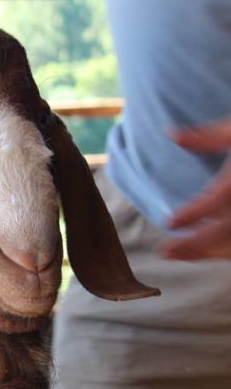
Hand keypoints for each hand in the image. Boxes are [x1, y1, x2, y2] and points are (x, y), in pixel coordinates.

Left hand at [161, 116, 230, 260]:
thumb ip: (209, 137)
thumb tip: (171, 134)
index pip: (221, 195)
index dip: (195, 212)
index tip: (169, 223)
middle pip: (229, 228)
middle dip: (197, 244)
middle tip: (164, 251)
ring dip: (207, 251)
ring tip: (175, 253)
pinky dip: (220, 250)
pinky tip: (196, 251)